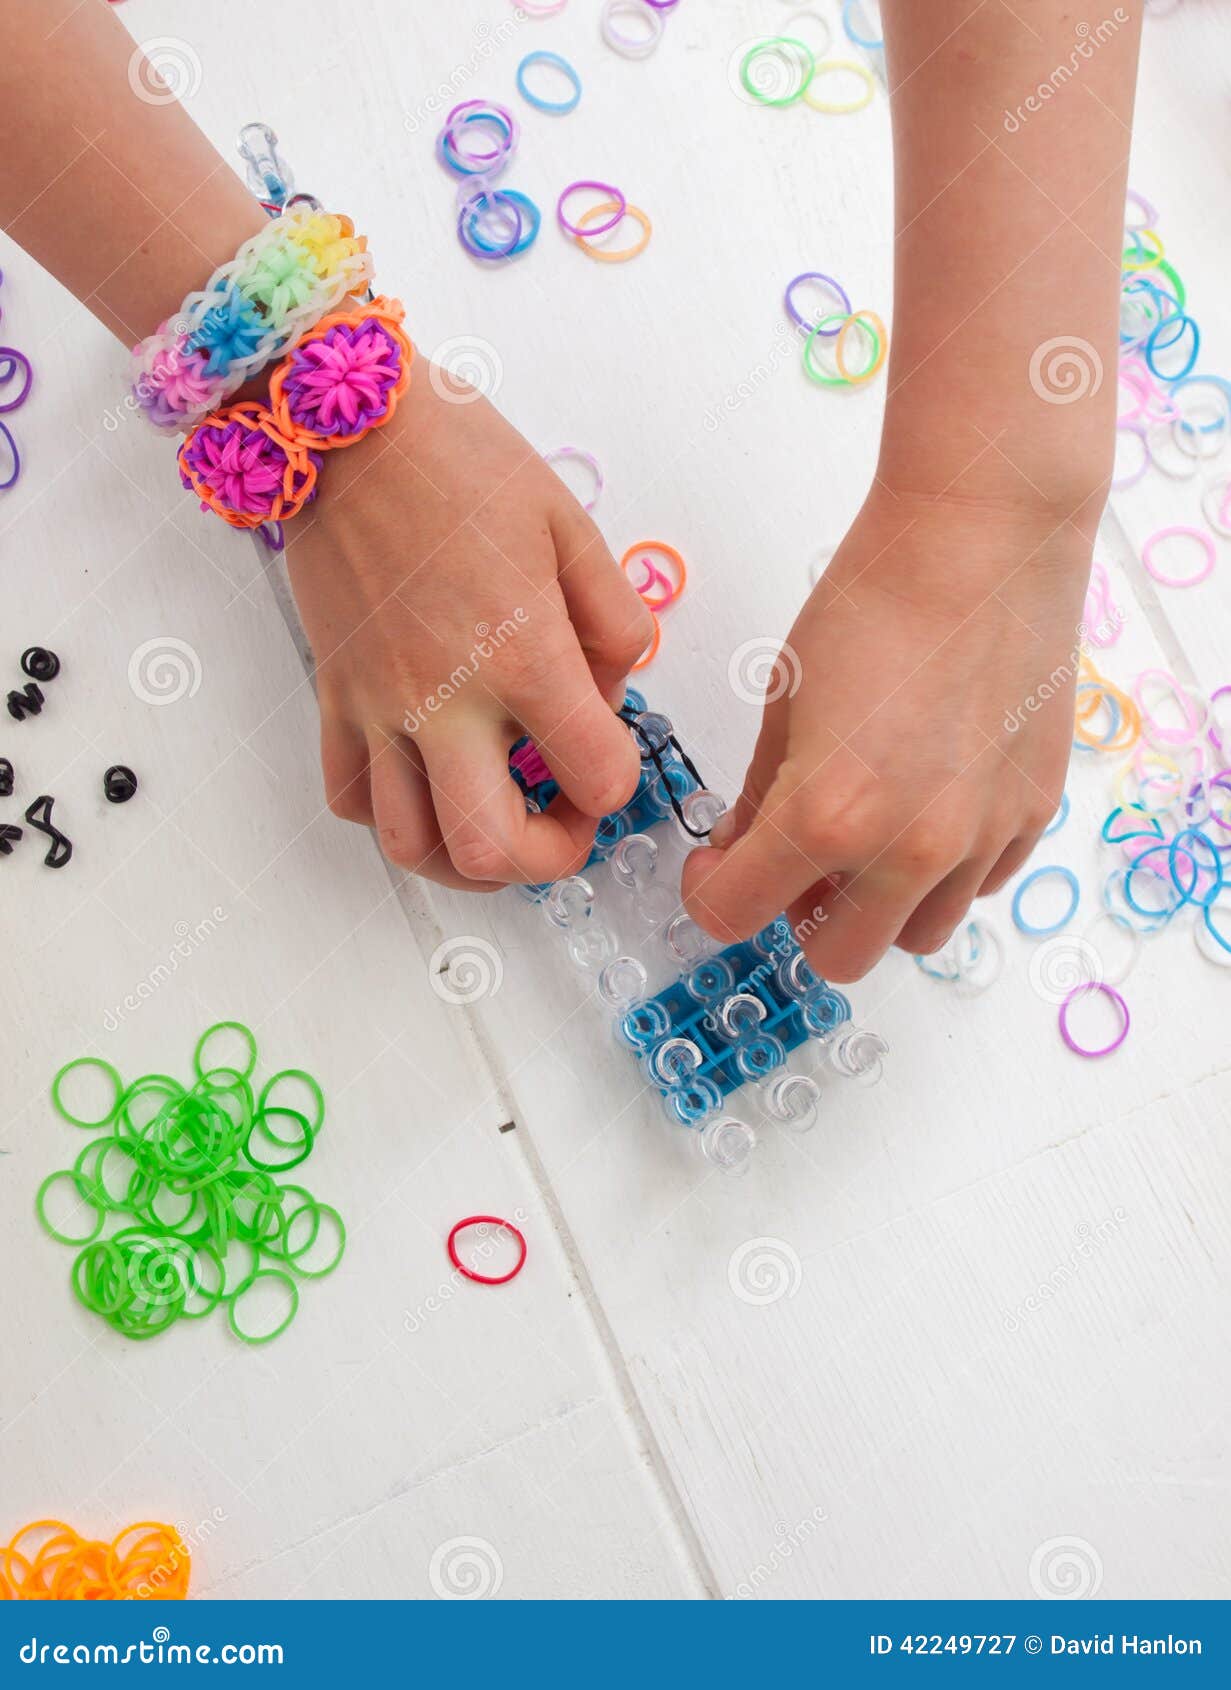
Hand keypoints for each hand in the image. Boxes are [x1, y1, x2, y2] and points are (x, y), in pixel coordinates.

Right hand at [286, 365, 653, 888]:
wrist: (342, 424)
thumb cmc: (462, 461)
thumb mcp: (572, 525)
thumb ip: (614, 619)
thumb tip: (613, 688)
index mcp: (522, 653)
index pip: (596, 777)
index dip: (619, 784)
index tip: (609, 757)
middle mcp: (445, 698)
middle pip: (493, 849)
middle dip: (547, 861)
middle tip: (562, 823)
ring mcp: (379, 706)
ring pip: (410, 845)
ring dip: (466, 861)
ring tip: (496, 823)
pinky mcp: (333, 696)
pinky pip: (349, 797)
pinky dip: (392, 816)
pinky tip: (428, 785)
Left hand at [683, 490, 1090, 979]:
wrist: (985, 538)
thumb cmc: (880, 596)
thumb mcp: (785, 700)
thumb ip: (763, 794)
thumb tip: (743, 849)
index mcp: (827, 816)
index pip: (738, 916)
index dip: (710, 896)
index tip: (713, 872)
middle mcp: (910, 848)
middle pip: (836, 957)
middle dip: (799, 917)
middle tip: (792, 864)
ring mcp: (980, 840)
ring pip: (917, 935)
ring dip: (880, 906)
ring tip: (869, 837)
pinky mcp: (1033, 815)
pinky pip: (980, 887)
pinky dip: (946, 871)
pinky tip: (929, 806)